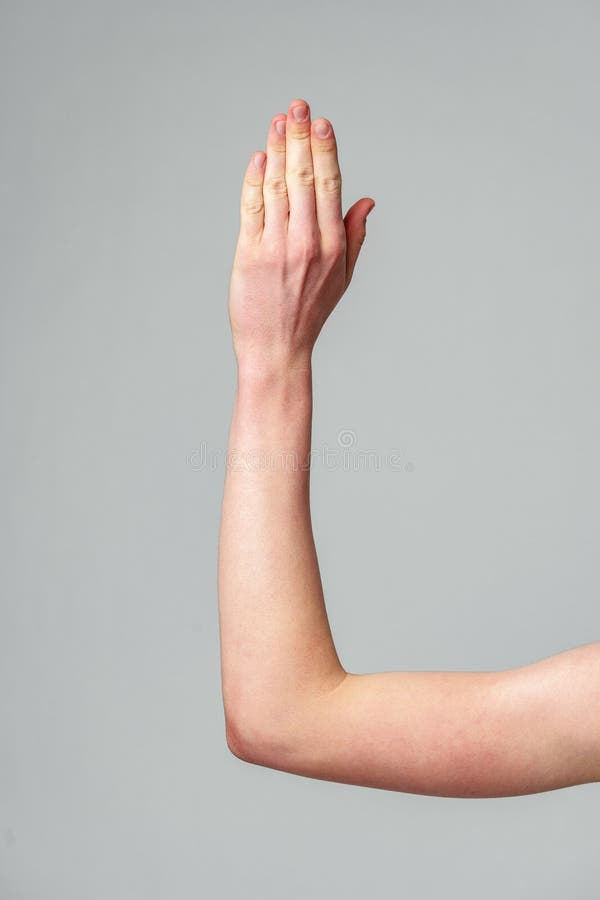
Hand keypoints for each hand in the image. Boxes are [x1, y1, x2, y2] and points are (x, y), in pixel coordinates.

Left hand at [228, 98, 374, 371]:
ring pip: (277, 187)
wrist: (277, 349)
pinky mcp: (248, 255)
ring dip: (277, 150)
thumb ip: (355, 236)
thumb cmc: (310, 313)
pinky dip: (254, 180)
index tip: (322, 122)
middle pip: (303, 178)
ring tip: (279, 121)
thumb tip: (367, 200)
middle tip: (298, 106)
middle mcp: (307, 243)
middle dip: (301, 137)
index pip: (329, 186)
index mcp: (333, 245)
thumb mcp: (343, 277)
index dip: (325, 151)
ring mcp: (276, 247)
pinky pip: (251, 208)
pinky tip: (259, 157)